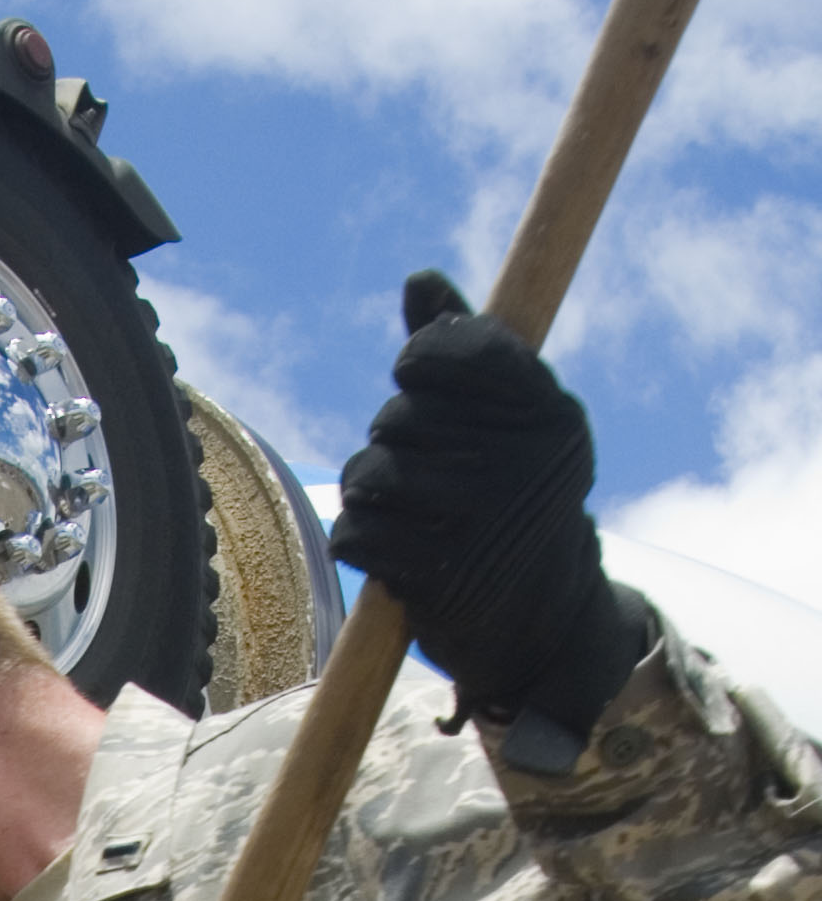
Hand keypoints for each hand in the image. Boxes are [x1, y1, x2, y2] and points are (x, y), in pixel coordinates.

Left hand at [330, 271, 648, 752]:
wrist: (544, 619)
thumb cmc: (518, 500)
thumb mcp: (514, 419)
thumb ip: (466, 346)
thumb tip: (418, 281)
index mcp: (544, 408)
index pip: (444, 349)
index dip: (418, 363)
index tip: (425, 385)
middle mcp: (517, 460)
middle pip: (396, 416)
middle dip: (392, 440)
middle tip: (424, 471)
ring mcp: (477, 520)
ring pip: (367, 474)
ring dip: (368, 493)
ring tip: (400, 509)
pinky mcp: (437, 578)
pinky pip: (355, 533)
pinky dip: (359, 541)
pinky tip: (389, 549)